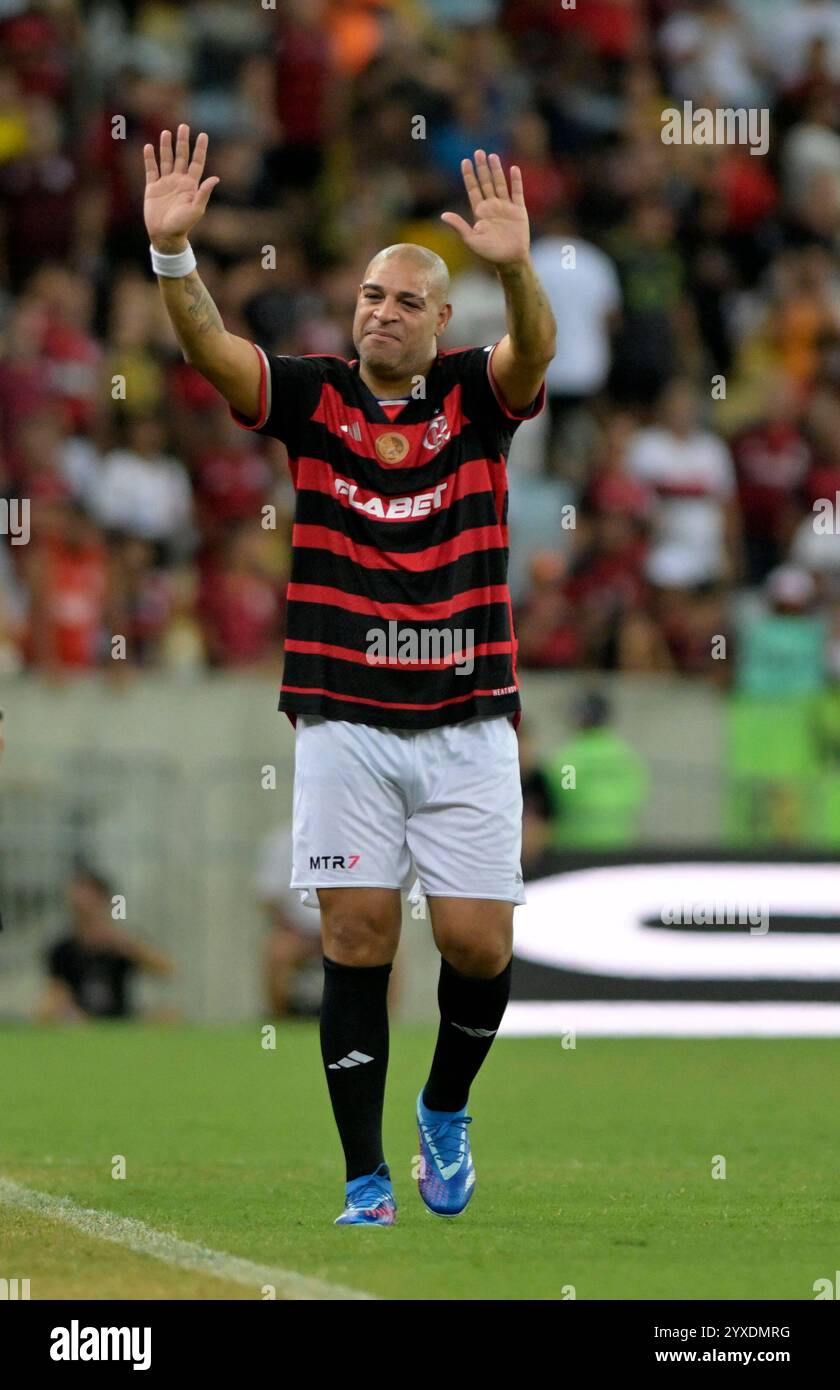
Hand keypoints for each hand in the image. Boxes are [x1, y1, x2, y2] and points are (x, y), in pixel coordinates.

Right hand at [143, 124, 219, 252]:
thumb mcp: (196, 210)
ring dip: (166, 146)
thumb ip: (204, 193)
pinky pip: (151, 170)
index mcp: (191, 185)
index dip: (200, 149)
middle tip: (183, 126)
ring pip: (166, 160)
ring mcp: (165, 183)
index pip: (197, 163)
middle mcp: (179, 181)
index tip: (203, 134)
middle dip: (183, 142)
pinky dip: (149, 159)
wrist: (165, 236)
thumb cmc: (183, 225)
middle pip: (181, 157)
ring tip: (166, 133)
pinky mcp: (152, 188)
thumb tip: (216, 178)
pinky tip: (149, 147)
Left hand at [441, 150, 529, 268]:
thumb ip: (459, 226)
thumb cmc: (489, 253)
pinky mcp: (519, 210)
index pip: (473, 189)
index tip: (465, 161)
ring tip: (492, 156)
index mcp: (479, 212)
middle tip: (478, 152)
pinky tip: (513, 169)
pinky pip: (517, 192)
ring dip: (496, 170)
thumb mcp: (471, 239)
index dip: (469, 176)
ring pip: (500, 184)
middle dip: (482, 168)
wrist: (510, 260)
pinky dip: (516, 181)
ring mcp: (505, 207)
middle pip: (485, 183)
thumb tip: (443, 215)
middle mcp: (492, 206)